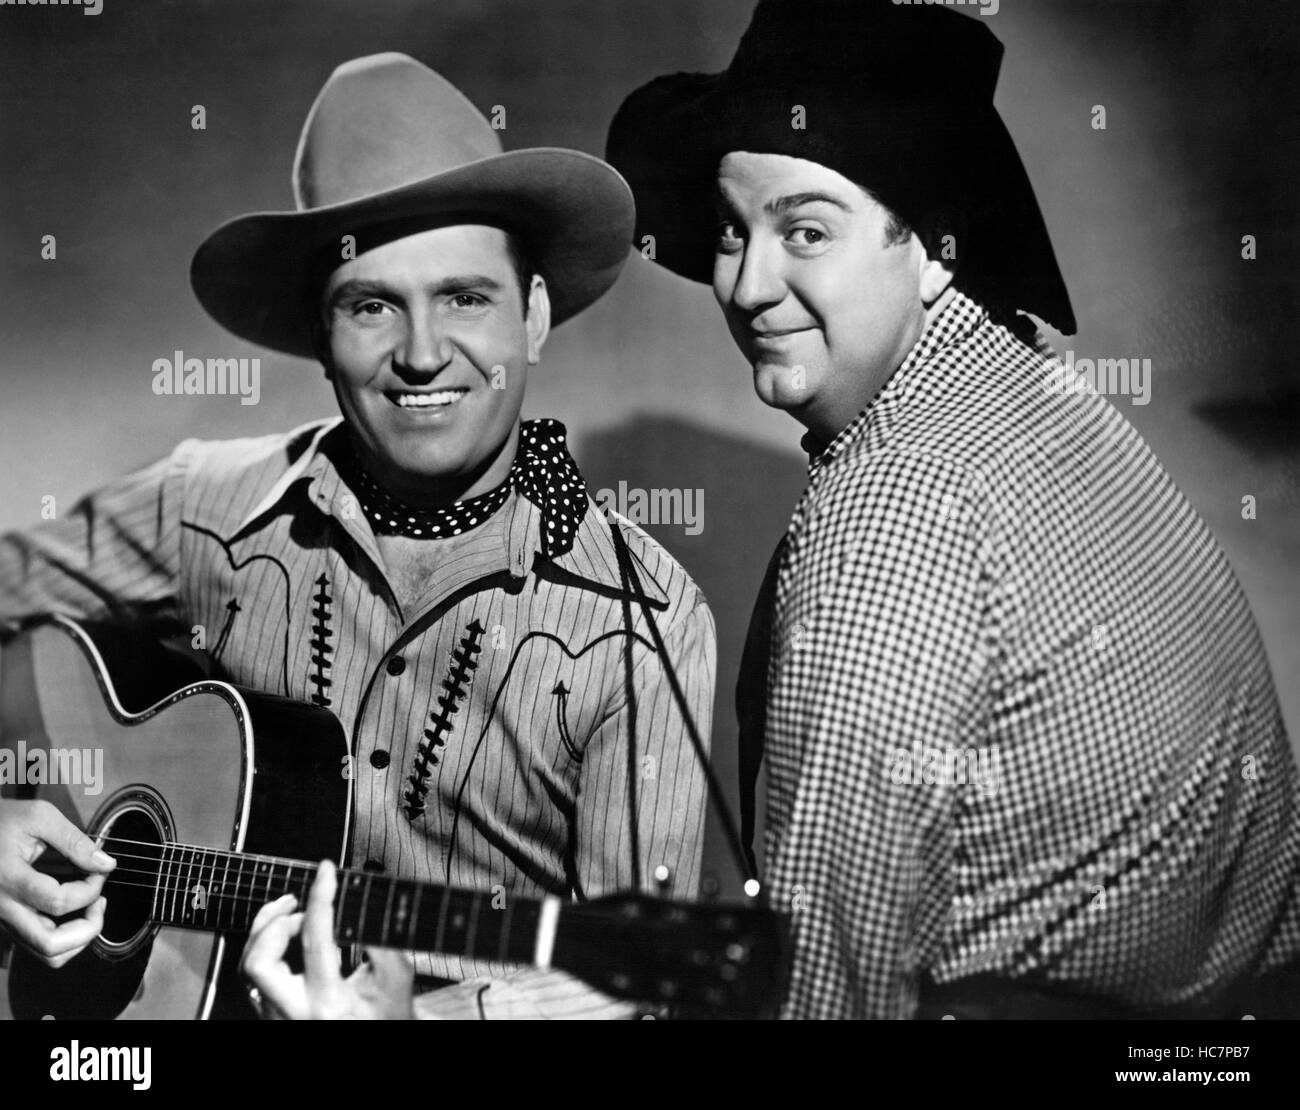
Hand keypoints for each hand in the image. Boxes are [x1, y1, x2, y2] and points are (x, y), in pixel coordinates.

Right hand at [0, 799, 113, 966]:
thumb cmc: (0, 821)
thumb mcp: (38, 816)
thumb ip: (74, 841)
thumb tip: (105, 864)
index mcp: (9, 880)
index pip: (58, 902)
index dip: (90, 889)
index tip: (100, 870)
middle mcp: (3, 909)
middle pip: (50, 945)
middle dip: (88, 928)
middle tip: (100, 902)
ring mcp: (3, 920)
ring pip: (44, 954)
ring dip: (77, 938)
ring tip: (91, 908)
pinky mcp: (7, 922)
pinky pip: (37, 945)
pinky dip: (64, 937)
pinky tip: (74, 911)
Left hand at [240, 859, 413, 1019]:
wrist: (379, 1040)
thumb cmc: (388, 1014)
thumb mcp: (397, 978)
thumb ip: (382, 940)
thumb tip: (361, 904)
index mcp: (329, 1002)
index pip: (315, 938)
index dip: (321, 896)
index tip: (326, 872)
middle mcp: (295, 1012)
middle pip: (259, 962)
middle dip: (274, 922)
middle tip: (297, 905)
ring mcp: (277, 1017)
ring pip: (248, 968)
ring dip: (266, 931)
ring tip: (292, 914)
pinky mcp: (270, 1015)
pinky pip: (253, 976)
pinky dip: (265, 947)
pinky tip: (286, 936)